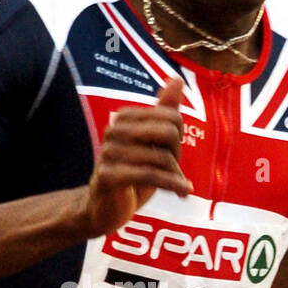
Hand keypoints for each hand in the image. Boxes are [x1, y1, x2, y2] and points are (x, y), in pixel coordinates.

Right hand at [81, 77, 191, 236]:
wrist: (104, 208)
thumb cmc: (131, 174)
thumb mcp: (152, 143)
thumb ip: (164, 112)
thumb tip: (177, 79)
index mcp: (124, 116)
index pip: (172, 117)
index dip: (178, 138)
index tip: (171, 153)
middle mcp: (114, 130)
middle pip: (169, 133)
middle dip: (176, 155)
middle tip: (171, 170)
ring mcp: (109, 153)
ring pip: (161, 158)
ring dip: (175, 175)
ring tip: (175, 185)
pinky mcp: (108, 177)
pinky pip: (150, 175)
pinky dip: (172, 184)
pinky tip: (183, 192)